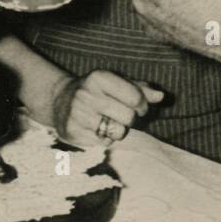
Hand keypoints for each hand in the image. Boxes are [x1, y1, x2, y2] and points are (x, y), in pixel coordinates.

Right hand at [50, 69, 164, 146]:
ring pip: (117, 132)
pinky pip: (104, 143)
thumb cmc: (96, 91)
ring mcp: (77, 115)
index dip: (142, 105)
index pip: (134, 96)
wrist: (59, 101)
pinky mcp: (73, 133)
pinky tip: (97, 130)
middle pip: (128, 117)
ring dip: (119, 131)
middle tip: (122, 116)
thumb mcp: (116, 83)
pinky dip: (106, 139)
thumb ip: (140, 89)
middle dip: (131, 119)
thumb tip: (161, 96)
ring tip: (109, 122)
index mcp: (98, 78)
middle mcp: (86, 95)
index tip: (140, 107)